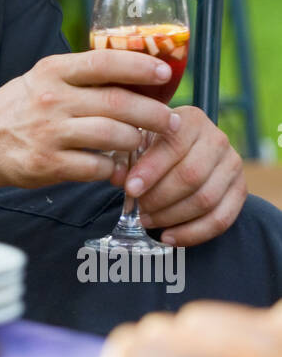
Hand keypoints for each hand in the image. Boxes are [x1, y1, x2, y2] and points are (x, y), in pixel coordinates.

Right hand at [0, 50, 180, 192]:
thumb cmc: (19, 108)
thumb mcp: (44, 78)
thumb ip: (82, 77)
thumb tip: (137, 76)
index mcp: (54, 70)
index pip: (105, 62)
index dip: (140, 67)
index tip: (165, 73)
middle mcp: (52, 98)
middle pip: (118, 103)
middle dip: (153, 113)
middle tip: (171, 121)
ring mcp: (50, 132)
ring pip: (112, 135)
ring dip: (135, 141)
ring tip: (142, 143)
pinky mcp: (48, 163)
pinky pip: (96, 166)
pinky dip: (113, 168)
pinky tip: (116, 167)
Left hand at [126, 105, 246, 246]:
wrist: (184, 152)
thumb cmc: (154, 147)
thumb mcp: (137, 143)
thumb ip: (125, 158)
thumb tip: (117, 178)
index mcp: (191, 119)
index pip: (173, 145)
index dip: (151, 170)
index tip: (130, 189)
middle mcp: (217, 139)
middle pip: (191, 176)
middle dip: (160, 198)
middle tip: (140, 208)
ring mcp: (233, 165)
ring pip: (205, 200)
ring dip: (172, 217)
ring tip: (148, 220)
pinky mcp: (240, 190)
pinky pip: (220, 220)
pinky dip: (192, 234)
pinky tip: (168, 237)